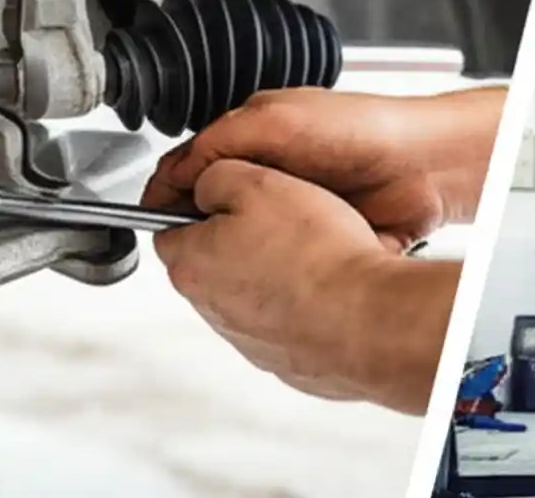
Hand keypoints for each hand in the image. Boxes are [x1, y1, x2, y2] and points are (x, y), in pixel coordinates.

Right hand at [141, 88, 462, 251]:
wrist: (421, 165)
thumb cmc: (360, 129)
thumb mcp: (274, 121)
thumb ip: (221, 141)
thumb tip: (175, 170)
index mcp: (255, 136)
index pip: (194, 166)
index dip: (171, 193)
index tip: (154, 220)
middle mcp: (273, 170)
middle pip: (216, 205)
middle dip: (202, 226)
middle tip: (194, 244)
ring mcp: (297, 203)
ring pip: (248, 235)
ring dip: (240, 246)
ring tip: (231, 257)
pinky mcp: (320, 231)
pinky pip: (284, 253)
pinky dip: (275, 261)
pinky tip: (270, 266)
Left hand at [153, 158, 387, 400]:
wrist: (366, 319)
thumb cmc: (317, 256)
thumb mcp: (259, 181)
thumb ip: (216, 177)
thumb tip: (207, 186)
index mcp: (191, 262)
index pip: (168, 225)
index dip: (200, 202)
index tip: (228, 193)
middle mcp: (210, 308)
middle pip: (212, 259)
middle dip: (242, 236)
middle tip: (282, 218)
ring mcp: (248, 339)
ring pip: (250, 291)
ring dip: (273, 271)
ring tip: (313, 254)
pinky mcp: (284, 359)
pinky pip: (285, 321)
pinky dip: (300, 304)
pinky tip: (328, 286)